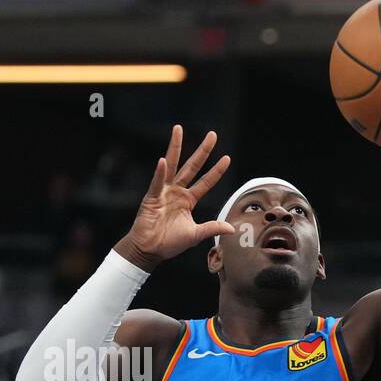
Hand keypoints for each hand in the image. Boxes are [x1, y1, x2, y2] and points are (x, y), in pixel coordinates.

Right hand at [113, 125, 233, 271]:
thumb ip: (211, 228)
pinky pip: (156, 183)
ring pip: (172, 165)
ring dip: (175, 147)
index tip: (227, 158)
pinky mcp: (151, 197)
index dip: (216, 171)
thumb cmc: (169, 243)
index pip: (206, 182)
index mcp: (188, 200)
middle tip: (212, 135)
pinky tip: (162, 161)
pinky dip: (159, 173)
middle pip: (192, 167)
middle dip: (202, 151)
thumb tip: (231, 229)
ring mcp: (163, 192)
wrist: (149, 251)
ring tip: (178, 129)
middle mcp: (177, 192)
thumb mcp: (195, 235)